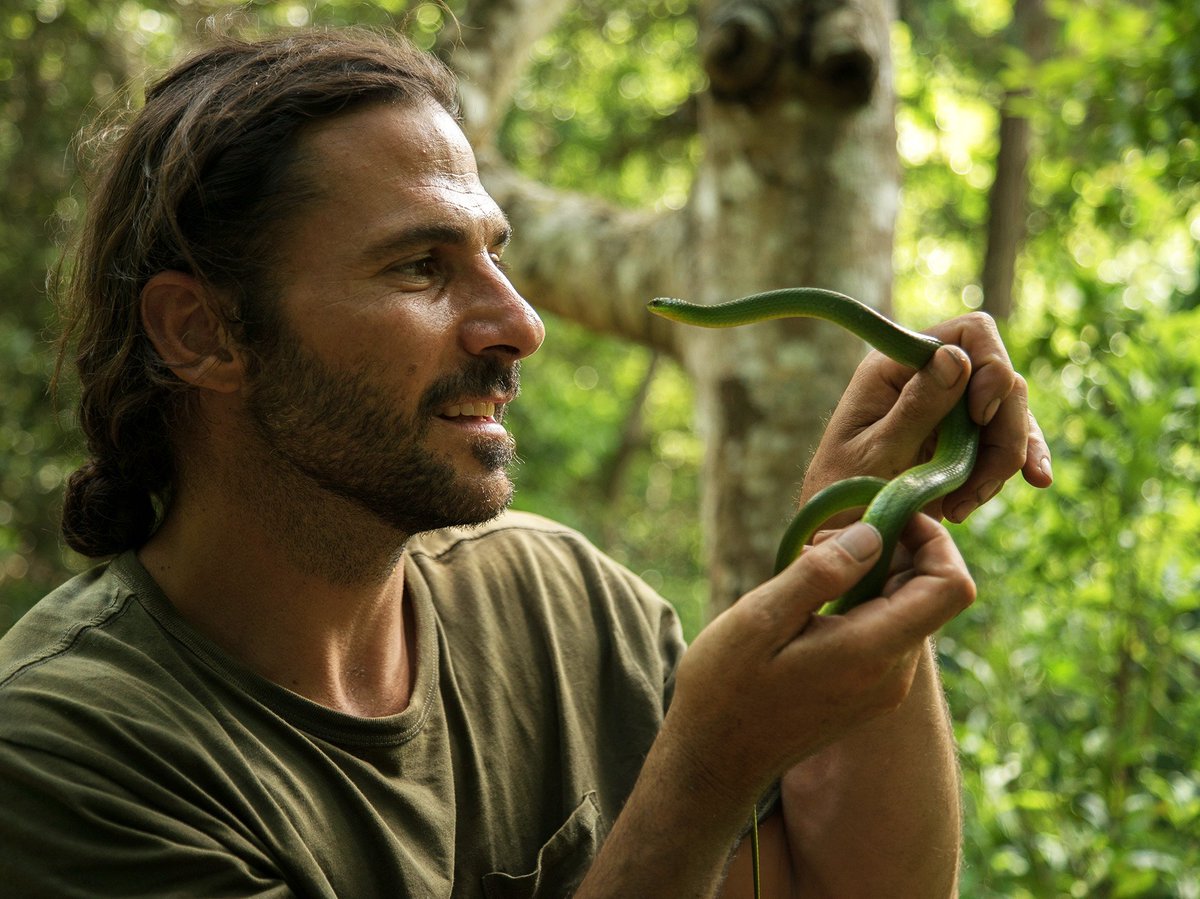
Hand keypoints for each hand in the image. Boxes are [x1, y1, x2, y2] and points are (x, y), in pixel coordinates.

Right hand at [661, 515, 973, 805]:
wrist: (715, 761)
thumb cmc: (725, 689)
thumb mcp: (759, 620)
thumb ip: (819, 574)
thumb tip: (873, 533)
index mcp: (871, 652)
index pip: (951, 586)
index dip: (933, 539)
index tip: (882, 514)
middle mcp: (893, 674)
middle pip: (931, 591)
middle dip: (892, 548)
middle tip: (824, 537)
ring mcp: (885, 688)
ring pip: (908, 608)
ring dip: (872, 574)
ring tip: (808, 567)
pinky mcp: (870, 693)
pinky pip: (887, 631)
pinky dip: (862, 601)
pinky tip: (811, 601)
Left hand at [802, 311, 1052, 522]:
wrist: (842, 530)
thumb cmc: (841, 491)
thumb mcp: (875, 453)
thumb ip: (915, 408)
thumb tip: (955, 357)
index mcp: (895, 366)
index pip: (969, 334)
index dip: (991, 367)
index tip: (980, 417)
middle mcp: (927, 377)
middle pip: (1000, 378)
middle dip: (1004, 429)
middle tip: (980, 482)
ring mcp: (948, 408)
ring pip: (1008, 412)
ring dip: (1004, 458)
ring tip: (963, 506)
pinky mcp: (962, 439)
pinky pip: (1005, 440)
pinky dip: (1016, 463)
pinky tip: (1038, 481)